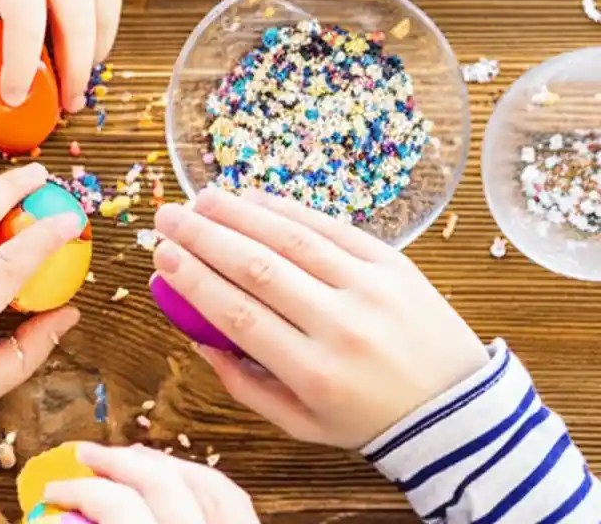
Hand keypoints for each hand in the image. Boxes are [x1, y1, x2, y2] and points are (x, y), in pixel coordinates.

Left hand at [0, 0, 120, 112]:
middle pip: (77, 28)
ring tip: (80, 82)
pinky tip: (92, 40)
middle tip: (62, 108)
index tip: (13, 95)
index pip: (25, 20)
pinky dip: (105, 24)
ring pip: (105, 14)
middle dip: (71, 76)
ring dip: (95, 56)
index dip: (21, 65)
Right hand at [42, 443, 258, 522]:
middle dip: (118, 462)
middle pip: (162, 484)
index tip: (53, 491)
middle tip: (84, 455)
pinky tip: (181, 478)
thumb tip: (59, 519)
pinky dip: (205, 481)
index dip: (80, 491)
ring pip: (207, 484)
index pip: (119, 508)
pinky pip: (235, 503)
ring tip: (131, 456)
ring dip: (164, 462)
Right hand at [152, 188, 489, 448]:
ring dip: (239, 213)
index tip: (162, 257)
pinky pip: (331, 228)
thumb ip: (242, 383)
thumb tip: (196, 336)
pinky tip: (254, 199)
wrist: (458, 411)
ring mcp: (371, 290)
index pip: (238, 315)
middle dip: (203, 237)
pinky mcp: (394, 265)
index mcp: (314, 371)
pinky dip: (287, 210)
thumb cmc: (369, 419)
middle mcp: (341, 326)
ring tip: (201, 198)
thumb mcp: (300, 421)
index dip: (194, 281)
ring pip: (292, 239)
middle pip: (257, 268)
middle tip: (167, 217)